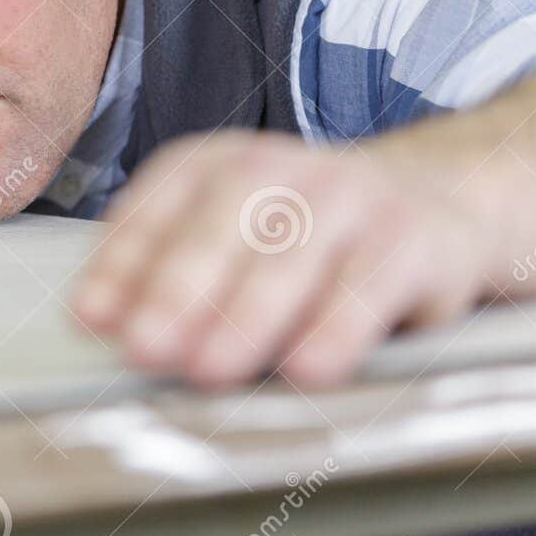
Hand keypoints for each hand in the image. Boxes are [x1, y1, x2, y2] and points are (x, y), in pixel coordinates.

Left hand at [71, 129, 497, 387]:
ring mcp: (350, 196)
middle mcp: (278, 168)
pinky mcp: (413, 238)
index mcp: (215, 164)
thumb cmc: (308, 241)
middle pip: (219, 226)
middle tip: (144, 349)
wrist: (444, 204)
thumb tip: (96, 322)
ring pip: (291, 255)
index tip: (90, 318)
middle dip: (177, 291)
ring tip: (208, 370)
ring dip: (245, 317)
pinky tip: (308, 370)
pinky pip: (370, 284)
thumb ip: (166, 273)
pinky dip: (337, 328)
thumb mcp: (232, 240)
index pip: (156, 205)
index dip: (122, 262)